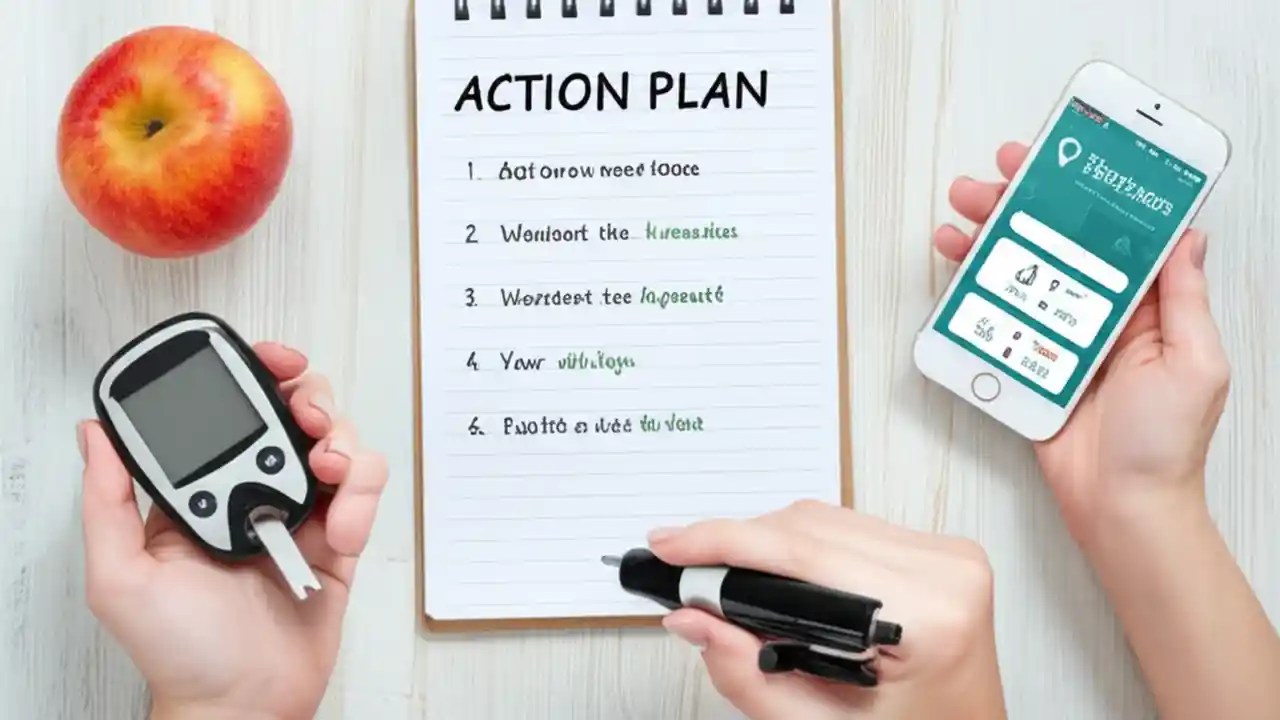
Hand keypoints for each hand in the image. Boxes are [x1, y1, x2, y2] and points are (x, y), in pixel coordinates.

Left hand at [79, 343, 388, 719]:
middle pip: (295, 410)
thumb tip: (94, 433)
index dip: (255, 374)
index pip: (229, 410)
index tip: (273, 361)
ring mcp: (301, 511)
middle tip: (308, 418)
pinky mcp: (341, 537)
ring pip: (339, 441)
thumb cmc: (180, 652)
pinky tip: (338, 530)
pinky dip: (362, 498)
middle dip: (310, 398)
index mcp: (200, 488)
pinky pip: (366, 490)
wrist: (245, 702)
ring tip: (326, 476)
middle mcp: (253, 489)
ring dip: (343, 445)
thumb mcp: (120, 577)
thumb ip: (108, 501)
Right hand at [649, 501, 1005, 719]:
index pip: (803, 553)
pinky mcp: (940, 551)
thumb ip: (747, 675)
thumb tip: (692, 619)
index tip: (673, 549)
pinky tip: (774, 573)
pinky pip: (850, 527)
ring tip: (722, 577)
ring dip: (766, 544)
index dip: (726, 543)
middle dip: (735, 545)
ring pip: (825, 519)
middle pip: (810, 526)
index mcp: (930, 615)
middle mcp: (948, 571)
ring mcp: (948, 556)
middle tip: (682, 572)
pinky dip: (802, 547)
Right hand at [937, 142, 1228, 540]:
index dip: (1083, 194)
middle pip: (1053, 248)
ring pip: (1018, 279)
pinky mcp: (1028, 369)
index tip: (1057, 160)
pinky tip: (955, 277)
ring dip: (986, 246)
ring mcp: (1060, 342)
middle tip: (987, 182)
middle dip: (1018, 209)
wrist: (1122, 507)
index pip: (1110, 235)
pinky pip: (996, 327)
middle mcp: (1100, 317)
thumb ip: (1184, 298)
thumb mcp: (1196, 362)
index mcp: (1146, 308)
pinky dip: (972, 301)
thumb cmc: (1165, 444)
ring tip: (956, 223)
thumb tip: (1188, 236)